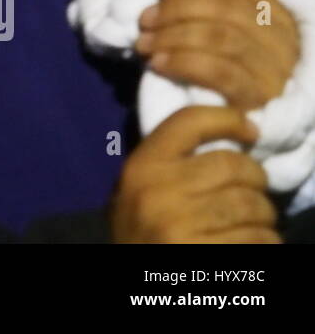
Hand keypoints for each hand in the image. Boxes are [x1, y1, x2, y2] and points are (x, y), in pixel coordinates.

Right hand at [112, 105, 279, 243]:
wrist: (135, 282)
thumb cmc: (142, 232)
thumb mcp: (141, 190)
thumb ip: (171, 164)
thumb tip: (230, 137)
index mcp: (140, 167)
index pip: (189, 122)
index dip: (228, 118)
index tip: (251, 130)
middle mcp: (158, 192)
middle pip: (232, 165)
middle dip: (256, 179)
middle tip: (255, 191)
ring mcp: (180, 226)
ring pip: (252, 204)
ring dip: (264, 215)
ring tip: (255, 222)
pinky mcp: (204, 256)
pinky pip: (259, 240)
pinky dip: (266, 242)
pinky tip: (253, 244)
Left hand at [135, 0, 298, 109]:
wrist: (241, 129)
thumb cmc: (228, 67)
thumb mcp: (217, 24)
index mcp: (274, 12)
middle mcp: (283, 38)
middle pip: (228, 8)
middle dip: (178, 9)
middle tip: (145, 19)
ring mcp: (276, 71)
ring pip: (223, 39)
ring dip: (174, 36)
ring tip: (144, 42)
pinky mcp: (260, 101)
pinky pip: (222, 74)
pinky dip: (184, 63)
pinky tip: (157, 63)